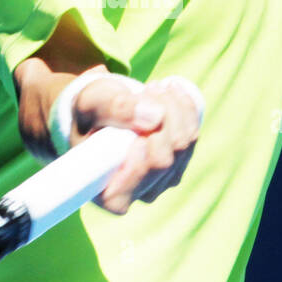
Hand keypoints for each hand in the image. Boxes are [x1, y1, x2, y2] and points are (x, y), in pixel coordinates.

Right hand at [71, 76, 201, 213]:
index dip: (143, 157)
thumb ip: (114, 109)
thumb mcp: (91, 104)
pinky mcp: (178, 163)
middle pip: (165, 159)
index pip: (137, 184)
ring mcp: (161, 180)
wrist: (98, 111)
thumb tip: (156, 117)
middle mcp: (138, 193)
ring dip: (173, 108)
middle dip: (161, 117)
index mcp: (108, 194)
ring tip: (153, 88)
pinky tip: (171, 92)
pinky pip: (192, 135)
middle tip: (146, 89)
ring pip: (183, 144)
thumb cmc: (88, 113)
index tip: (136, 128)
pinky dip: (185, 109)